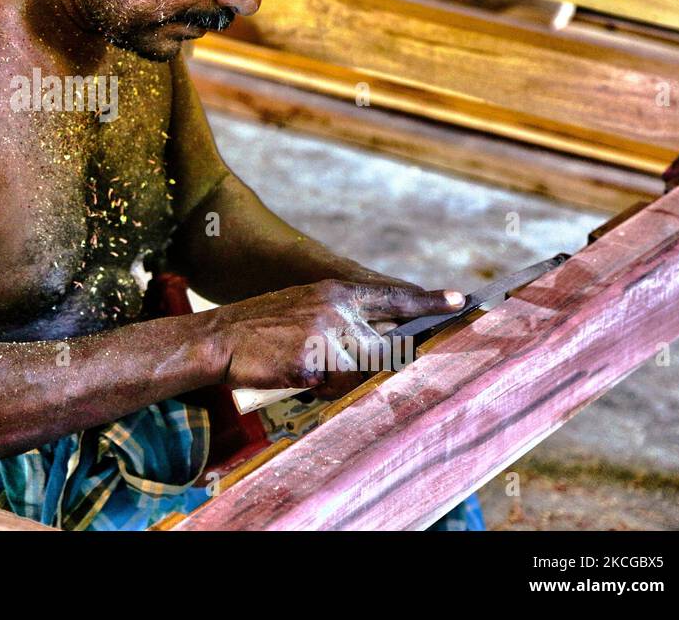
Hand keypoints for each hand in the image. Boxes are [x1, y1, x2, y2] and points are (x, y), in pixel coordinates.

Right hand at [210, 280, 463, 396]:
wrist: (219, 337)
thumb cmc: (260, 326)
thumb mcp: (303, 307)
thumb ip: (340, 320)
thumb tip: (377, 345)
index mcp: (334, 292)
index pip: (392, 298)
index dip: (427, 301)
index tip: (459, 299)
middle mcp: (336, 310)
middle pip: (380, 348)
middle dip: (366, 362)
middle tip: (330, 356)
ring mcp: (324, 336)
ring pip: (356, 371)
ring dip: (334, 377)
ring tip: (299, 362)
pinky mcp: (312, 363)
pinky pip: (331, 386)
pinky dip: (314, 385)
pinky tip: (289, 371)